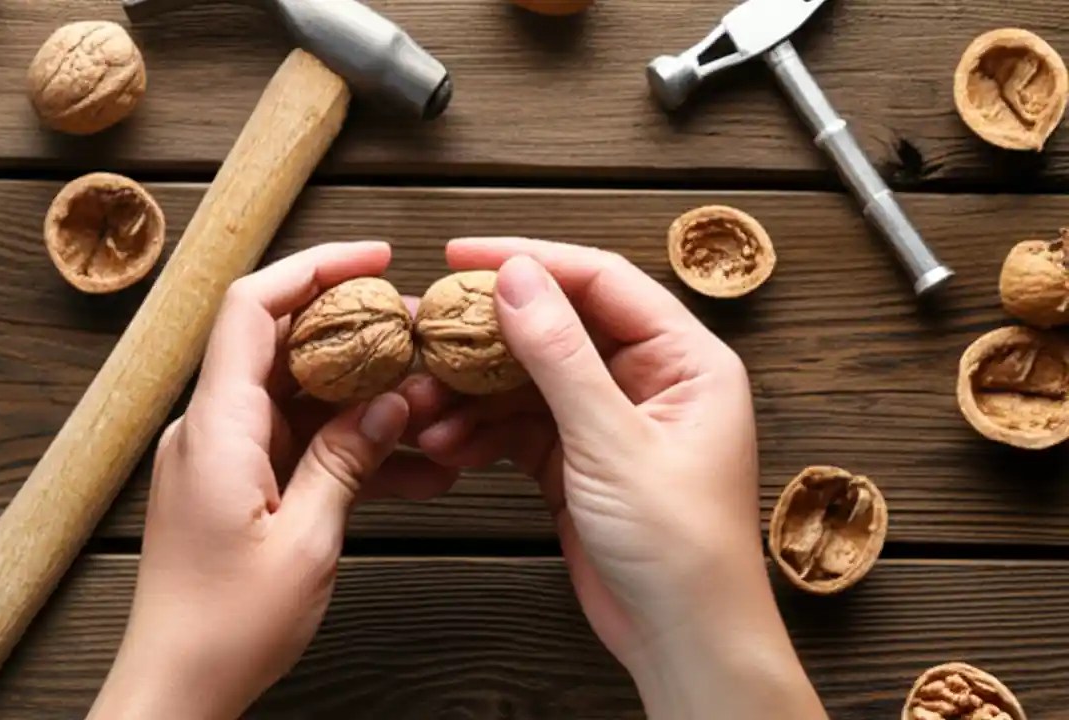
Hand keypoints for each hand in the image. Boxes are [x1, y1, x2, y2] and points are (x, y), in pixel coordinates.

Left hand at [89, 242, 454, 719]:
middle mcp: (210, 429)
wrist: (176, 689)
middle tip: (422, 338)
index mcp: (215, 428)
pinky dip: (345, 446)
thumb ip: (346, 459)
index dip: (314, 268)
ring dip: (363, 397)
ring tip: (430, 409)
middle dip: (357, 333)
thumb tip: (388, 400)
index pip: (252, 307)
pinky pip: (296, 442)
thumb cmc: (224, 627)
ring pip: (299, 395)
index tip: (375, 258)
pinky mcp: (233, 484)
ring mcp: (221, 456)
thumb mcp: (307, 541)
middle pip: (282, 343)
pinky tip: (406, 466)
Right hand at [414, 238, 825, 718]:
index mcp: (686, 359)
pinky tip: (447, 443)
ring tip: (426, 405)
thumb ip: (560, 357)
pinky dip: (482, 432)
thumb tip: (518, 279)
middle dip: (489, 333)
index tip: (463, 254)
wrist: (683, 641)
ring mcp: (610, 420)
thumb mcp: (613, 443)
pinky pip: (520, 426)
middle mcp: (650, 380)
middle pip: (558, 326)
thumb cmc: (682, 550)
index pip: (601, 279)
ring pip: (529, 380)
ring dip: (475, 392)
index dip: (531, 259)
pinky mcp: (579, 460)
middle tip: (428, 327)